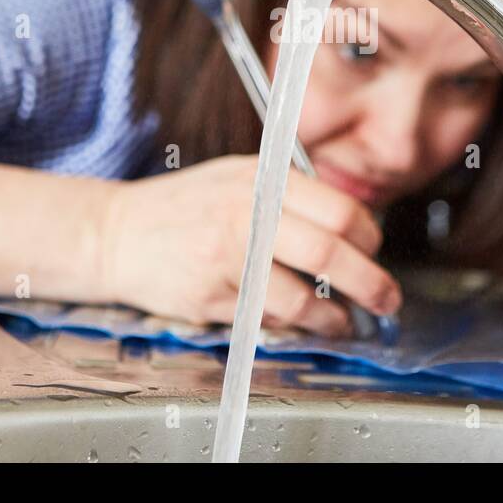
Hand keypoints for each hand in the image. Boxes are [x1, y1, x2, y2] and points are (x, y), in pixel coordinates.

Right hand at [101, 155, 401, 336]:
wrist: (115, 233)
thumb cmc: (184, 206)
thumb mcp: (238, 177)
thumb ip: (289, 194)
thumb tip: (350, 226)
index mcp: (262, 180)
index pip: (339, 209)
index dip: (369, 237)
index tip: (375, 251)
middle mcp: (247, 215)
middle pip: (329, 252)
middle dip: (370, 284)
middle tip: (387, 300)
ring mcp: (227, 259)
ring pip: (301, 298)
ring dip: (333, 318)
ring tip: (345, 322)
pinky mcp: (211, 298)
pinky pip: (267, 318)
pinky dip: (292, 325)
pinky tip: (301, 324)